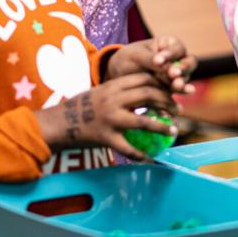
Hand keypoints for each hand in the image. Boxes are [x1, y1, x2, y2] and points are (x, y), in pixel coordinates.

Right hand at [34, 72, 178, 161]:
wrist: (59, 123)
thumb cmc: (84, 106)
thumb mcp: (103, 91)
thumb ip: (123, 90)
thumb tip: (151, 91)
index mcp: (113, 85)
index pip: (145, 79)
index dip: (163, 83)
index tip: (173, 90)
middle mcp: (113, 100)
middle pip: (148, 95)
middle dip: (168, 102)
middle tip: (178, 110)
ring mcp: (110, 119)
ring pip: (143, 122)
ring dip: (162, 126)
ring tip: (174, 130)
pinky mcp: (106, 137)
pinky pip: (127, 148)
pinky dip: (140, 154)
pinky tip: (151, 158)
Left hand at [106, 36, 197, 93]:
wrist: (118, 76)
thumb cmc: (128, 59)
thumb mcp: (135, 55)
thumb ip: (151, 59)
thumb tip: (167, 67)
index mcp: (169, 44)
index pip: (177, 48)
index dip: (170, 54)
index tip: (158, 61)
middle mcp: (177, 59)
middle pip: (189, 63)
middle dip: (183, 68)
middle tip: (174, 73)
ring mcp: (176, 75)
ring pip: (185, 78)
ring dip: (181, 83)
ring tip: (176, 85)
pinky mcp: (171, 89)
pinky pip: (177, 92)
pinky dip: (178, 94)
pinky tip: (178, 100)